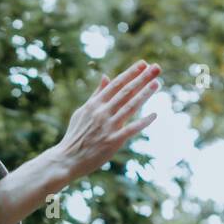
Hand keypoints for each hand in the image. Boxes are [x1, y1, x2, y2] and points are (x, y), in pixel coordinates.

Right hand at [52, 60, 160, 180]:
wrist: (66, 159)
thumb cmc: (75, 136)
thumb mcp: (83, 111)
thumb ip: (97, 94)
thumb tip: (106, 76)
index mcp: (95, 104)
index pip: (116, 84)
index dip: (131, 73)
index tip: (144, 63)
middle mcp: (102, 113)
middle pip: (126, 92)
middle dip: (142, 79)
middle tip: (157, 67)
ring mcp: (107, 127)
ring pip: (130, 107)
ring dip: (144, 94)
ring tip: (157, 83)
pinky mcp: (112, 141)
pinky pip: (130, 130)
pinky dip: (142, 122)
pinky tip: (154, 115)